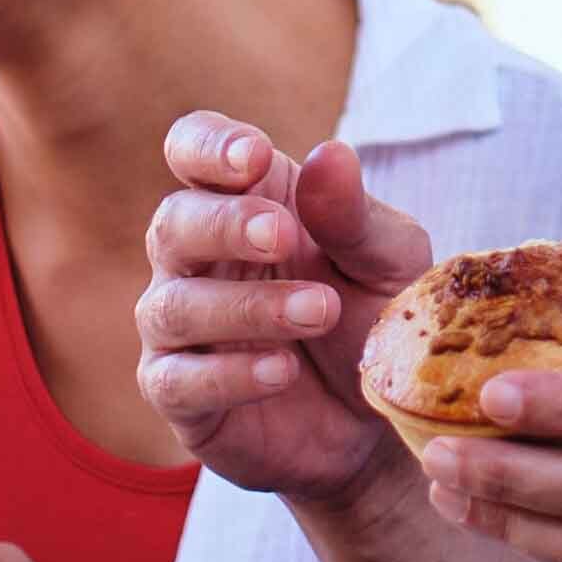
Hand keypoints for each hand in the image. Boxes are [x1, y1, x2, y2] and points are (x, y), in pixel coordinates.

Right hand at [137, 117, 437, 508]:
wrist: (376, 416)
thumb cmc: (374, 316)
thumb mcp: (389, 261)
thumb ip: (354, 214)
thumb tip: (329, 153)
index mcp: (246, 201)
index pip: (194, 148)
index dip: (209, 146)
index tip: (253, 158)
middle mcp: (197, 258)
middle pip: (172, 222)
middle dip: (225, 225)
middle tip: (285, 236)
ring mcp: (181, 328)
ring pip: (172, 305)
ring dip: (244, 306)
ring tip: (319, 311)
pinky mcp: (180, 395)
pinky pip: (176, 380)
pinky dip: (228, 374)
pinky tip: (283, 370)